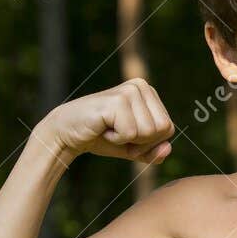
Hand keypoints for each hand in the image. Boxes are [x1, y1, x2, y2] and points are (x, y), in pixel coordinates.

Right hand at [40, 78, 174, 163]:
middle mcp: (141, 86)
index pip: (169, 129)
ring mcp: (129, 91)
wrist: (67, 134)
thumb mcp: (133, 148)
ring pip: (149, 132)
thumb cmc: (101, 138)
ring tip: (110, 129)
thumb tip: (168, 150)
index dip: (150, 143)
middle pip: (163, 129)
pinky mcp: (117, 101)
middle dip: (141, 143)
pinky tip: (103, 128)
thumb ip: (153, 151)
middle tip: (118, 134)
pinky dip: (117, 139)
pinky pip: (131, 133)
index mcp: (148, 92)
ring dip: (128, 140)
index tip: (128, 137)